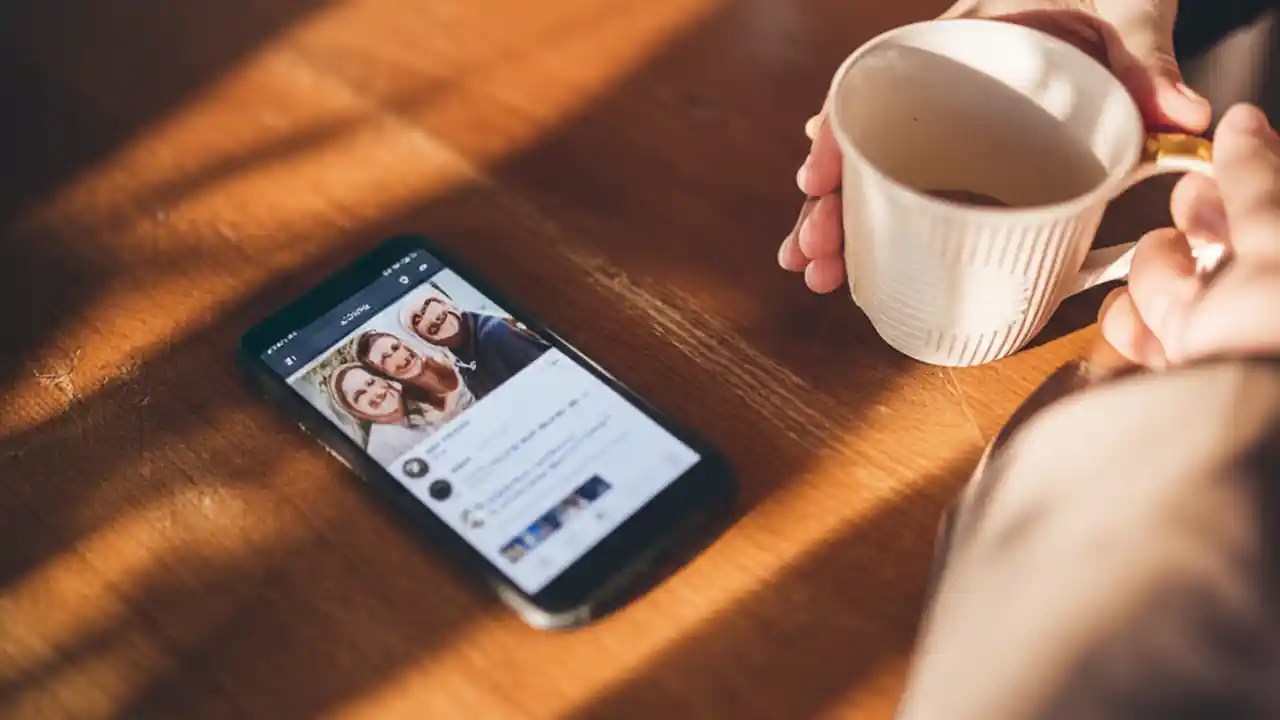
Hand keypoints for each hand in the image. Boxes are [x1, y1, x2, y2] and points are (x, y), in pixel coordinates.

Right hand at [779, 0, 1211, 293]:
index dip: (838, 136)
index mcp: (958, 41)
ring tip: (817, 275)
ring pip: (875, 172)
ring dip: (842, 225)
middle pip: (861, 144)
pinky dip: (878, 221)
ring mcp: (943, 120)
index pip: (876, 85)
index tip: (817, 181)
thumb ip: (1143, 60)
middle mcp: (934, 84)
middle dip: (827, 206)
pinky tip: (854, 260)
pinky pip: (908, 182)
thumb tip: (1180, 115)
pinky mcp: (963, 146)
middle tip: (811, 258)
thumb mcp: (1121, 12)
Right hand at [1099, 103, 1279, 365]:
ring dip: (1161, 283)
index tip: (1221, 169)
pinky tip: (1147, 338)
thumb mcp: (1276, 242)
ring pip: (1167, 280)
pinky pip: (1137, 333)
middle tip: (1200, 234)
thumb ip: (1257, 178)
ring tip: (1181, 313)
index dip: (1237, 177)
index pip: (1257, 201)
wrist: (1228, 452)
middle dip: (1194, 227)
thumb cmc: (1273, 344)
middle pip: (1213, 233)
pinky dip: (1135, 330)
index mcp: (1279, 262)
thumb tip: (1240, 121)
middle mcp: (1254, 298)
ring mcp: (1217, 340)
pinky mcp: (1169, 375)